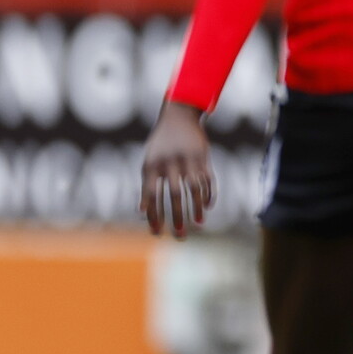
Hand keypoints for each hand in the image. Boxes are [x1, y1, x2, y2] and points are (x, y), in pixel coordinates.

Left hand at [140, 101, 214, 236]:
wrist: (178, 117)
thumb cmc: (160, 145)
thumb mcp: (149, 162)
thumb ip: (148, 185)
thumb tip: (144, 213)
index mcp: (151, 165)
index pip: (151, 196)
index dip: (154, 216)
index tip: (157, 233)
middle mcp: (169, 163)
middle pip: (174, 195)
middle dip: (177, 218)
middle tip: (179, 236)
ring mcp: (188, 159)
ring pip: (194, 189)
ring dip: (196, 208)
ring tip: (198, 224)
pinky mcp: (203, 157)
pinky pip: (208, 180)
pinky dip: (208, 195)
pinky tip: (207, 207)